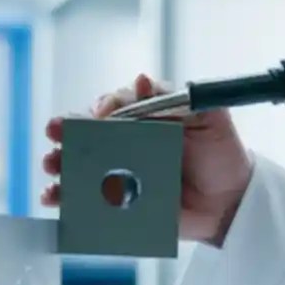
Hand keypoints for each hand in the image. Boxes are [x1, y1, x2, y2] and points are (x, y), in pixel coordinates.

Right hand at [41, 74, 254, 246]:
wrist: (232, 202)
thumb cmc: (222, 154)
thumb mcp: (210, 118)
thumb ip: (180, 98)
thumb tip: (141, 80)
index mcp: (146, 117)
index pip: (114, 105)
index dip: (103, 106)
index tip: (101, 114)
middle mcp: (128, 142)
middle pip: (88, 132)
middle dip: (67, 130)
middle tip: (56, 132)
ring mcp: (121, 173)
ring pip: (80, 163)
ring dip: (60, 162)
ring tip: (52, 164)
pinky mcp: (121, 204)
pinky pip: (88, 199)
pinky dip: (67, 198)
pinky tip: (56, 196)